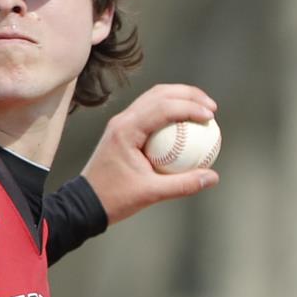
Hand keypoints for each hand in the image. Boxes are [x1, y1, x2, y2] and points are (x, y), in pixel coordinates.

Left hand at [80, 83, 220, 225]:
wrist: (84, 203)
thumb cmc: (113, 199)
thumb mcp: (150, 194)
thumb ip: (183, 185)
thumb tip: (212, 177)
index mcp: (126, 130)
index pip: (163, 107)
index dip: (190, 107)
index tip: (210, 117)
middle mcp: (122, 120)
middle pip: (160, 93)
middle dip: (189, 95)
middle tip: (211, 109)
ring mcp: (121, 123)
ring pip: (154, 98)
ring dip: (180, 98)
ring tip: (202, 110)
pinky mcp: (123, 129)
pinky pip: (150, 112)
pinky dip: (169, 111)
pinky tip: (185, 124)